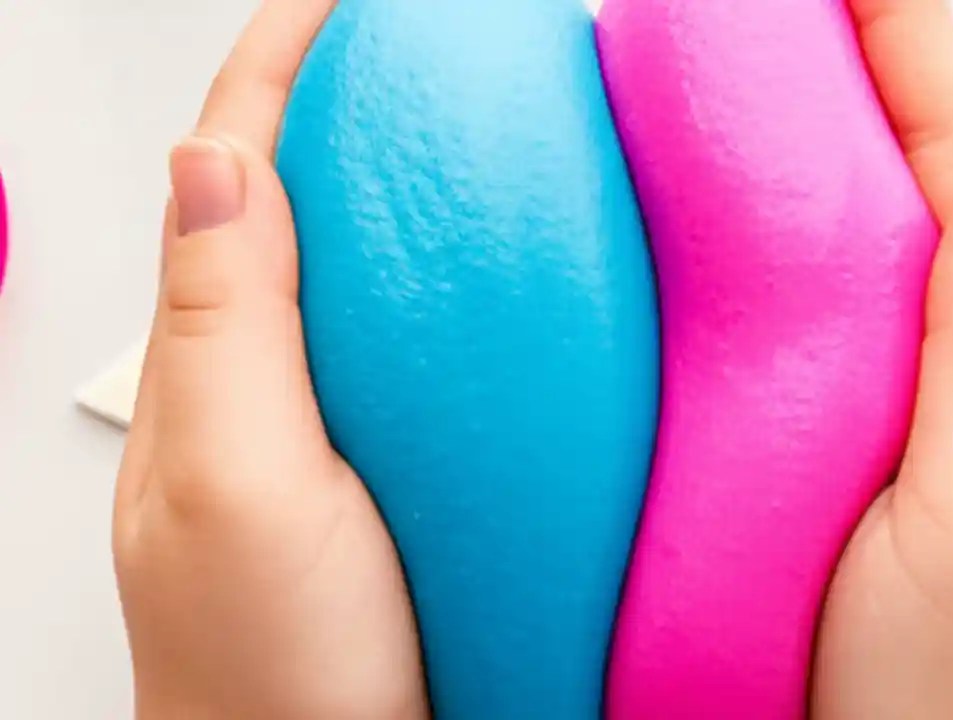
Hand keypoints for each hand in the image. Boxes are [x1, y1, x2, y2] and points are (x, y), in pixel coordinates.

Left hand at [111, 2, 427, 717]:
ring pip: (357, 270)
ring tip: (464, 126)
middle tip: (418, 43)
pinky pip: (417, 350)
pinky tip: (504, 279)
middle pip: (291, 196)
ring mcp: (331, 425)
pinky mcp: (394, 471)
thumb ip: (222, 327)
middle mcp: (264, 379)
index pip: (232, 164)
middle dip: (343, 98)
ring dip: (399, 183)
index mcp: (210, 358)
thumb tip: (214, 157)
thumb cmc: (268, 673)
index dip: (279, 60)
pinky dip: (453, 285)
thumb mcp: (238, 490)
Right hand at [814, 2, 952, 718]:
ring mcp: (879, 422)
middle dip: (868, 82)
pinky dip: (772, 261)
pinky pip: (800, 337)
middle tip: (801, 16)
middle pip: (916, 194)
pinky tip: (729, 239)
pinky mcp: (812, 466)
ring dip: (819, 156)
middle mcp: (947, 384)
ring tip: (766, 82)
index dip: (920, 61)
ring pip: (856, 260)